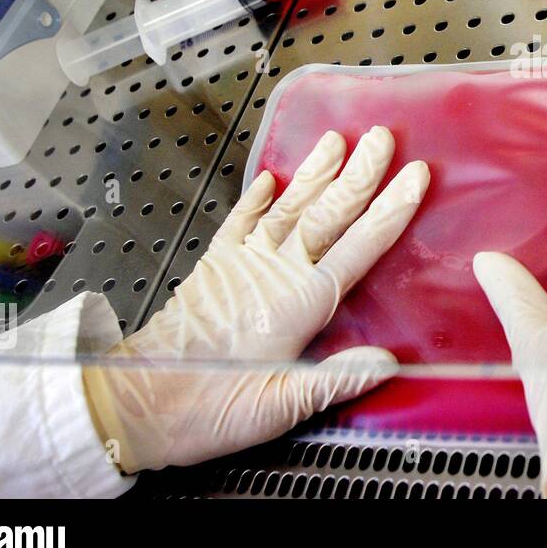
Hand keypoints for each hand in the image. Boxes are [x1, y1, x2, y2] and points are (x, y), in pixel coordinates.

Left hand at [83, 128, 428, 473]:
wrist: (133, 401)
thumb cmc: (206, 410)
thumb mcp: (277, 409)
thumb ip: (333, 381)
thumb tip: (387, 361)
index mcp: (296, 304)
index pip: (357, 247)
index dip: (389, 211)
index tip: (413, 177)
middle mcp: (272, 273)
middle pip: (326, 214)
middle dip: (359, 174)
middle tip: (381, 137)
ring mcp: (241, 264)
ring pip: (288, 208)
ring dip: (314, 173)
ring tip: (336, 140)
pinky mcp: (213, 268)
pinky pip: (239, 223)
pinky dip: (255, 198)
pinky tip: (269, 178)